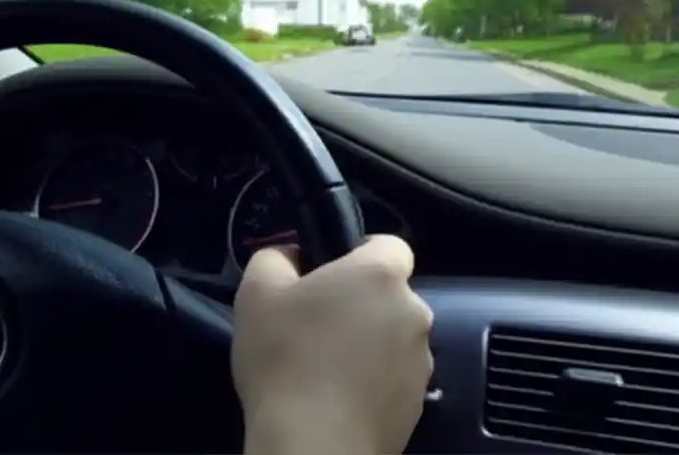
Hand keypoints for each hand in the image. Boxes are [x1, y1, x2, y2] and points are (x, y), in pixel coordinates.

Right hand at [232, 234, 433, 454]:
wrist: (314, 445)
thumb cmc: (285, 358)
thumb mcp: (257, 292)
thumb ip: (275, 257)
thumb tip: (290, 254)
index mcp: (381, 275)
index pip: (389, 244)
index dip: (358, 253)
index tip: (328, 275)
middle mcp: (414, 311)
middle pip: (389, 295)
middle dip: (359, 304)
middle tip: (315, 324)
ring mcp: (421, 360)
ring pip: (393, 338)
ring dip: (368, 344)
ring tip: (323, 369)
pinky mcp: (419, 402)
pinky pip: (394, 378)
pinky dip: (373, 382)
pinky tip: (337, 398)